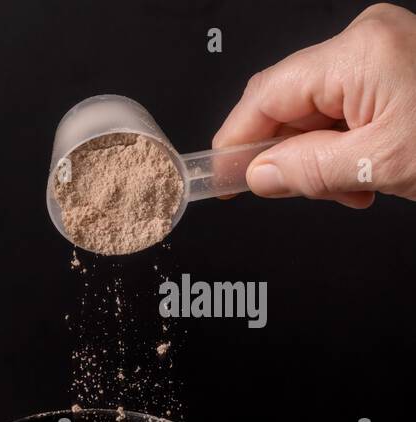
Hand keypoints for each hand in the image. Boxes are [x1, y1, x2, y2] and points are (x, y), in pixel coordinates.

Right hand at [214, 3, 415, 205]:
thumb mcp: (382, 164)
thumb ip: (310, 170)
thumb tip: (257, 174)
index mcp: (360, 53)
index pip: (266, 96)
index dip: (236, 142)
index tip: (220, 179)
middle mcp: (367, 39)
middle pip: (289, 102)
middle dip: (289, 155)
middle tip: (299, 192)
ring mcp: (380, 49)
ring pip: (317, 110)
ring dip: (321, 157)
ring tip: (352, 189)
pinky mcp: (392, 63)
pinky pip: (345, 105)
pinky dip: (346, 144)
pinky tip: (363, 171)